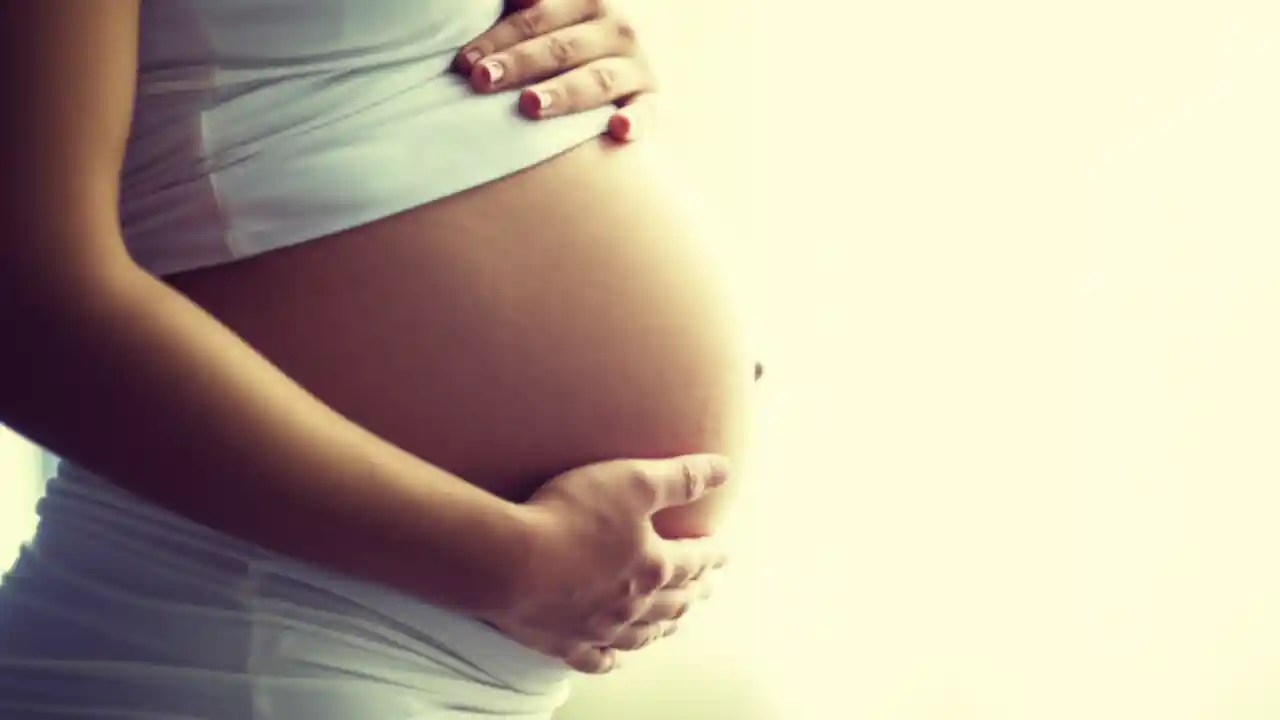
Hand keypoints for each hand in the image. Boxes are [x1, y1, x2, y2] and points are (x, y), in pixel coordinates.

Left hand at [453, 0, 655, 141]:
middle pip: (561, 47)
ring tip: (529, 105)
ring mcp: (636, 65)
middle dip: (519, 63)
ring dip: (563, 92)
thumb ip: (520, 12)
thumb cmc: (553, 48)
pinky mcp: (650, 100)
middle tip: (482, 81)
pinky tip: (617, 130)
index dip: (498, 36)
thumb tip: (478, 5)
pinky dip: (635, 121)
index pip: (536, 15)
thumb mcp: (540, 23)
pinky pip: (646, 112)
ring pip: (597, 79)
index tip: (463, 61)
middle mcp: (615, 27)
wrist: (610, 70)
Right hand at [478, 453, 730, 673]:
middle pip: (672, 601)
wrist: (509, 561)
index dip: (710, 555)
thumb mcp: (633, 480)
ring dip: (662, 626)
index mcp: (653, 566)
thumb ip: (681, 477)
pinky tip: (616, 658)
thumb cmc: (571, 514)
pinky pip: (595, 659)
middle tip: (705, 589)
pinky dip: (611, 658)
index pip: (692, 561)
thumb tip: (726, 470)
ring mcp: (598, 628)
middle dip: (692, 592)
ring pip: (642, 633)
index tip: (722, 554)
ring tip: (674, 623)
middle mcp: (632, 604)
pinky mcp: (563, 642)